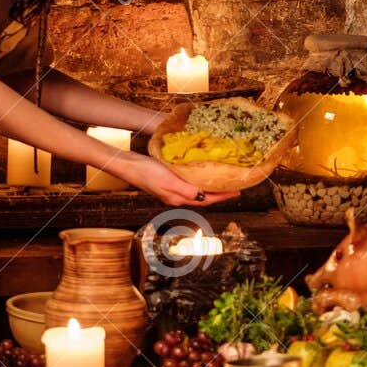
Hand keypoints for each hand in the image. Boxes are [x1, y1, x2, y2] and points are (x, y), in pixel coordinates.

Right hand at [117, 153, 239, 205]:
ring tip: (221, 180)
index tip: (238, 192)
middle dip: (219, 193)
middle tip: (234, 185)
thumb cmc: (147, 172)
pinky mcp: (167, 181)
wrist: (128, 166)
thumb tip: (204, 195)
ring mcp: (171, 190)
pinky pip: (189, 183)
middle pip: (204, 197)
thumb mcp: (169, 180)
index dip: (223, 196)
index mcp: (178, 198)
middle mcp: (176, 196)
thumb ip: (186, 188)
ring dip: (210, 187)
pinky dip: (199, 179)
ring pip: (197, 190)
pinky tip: (200, 172)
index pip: (207, 200)